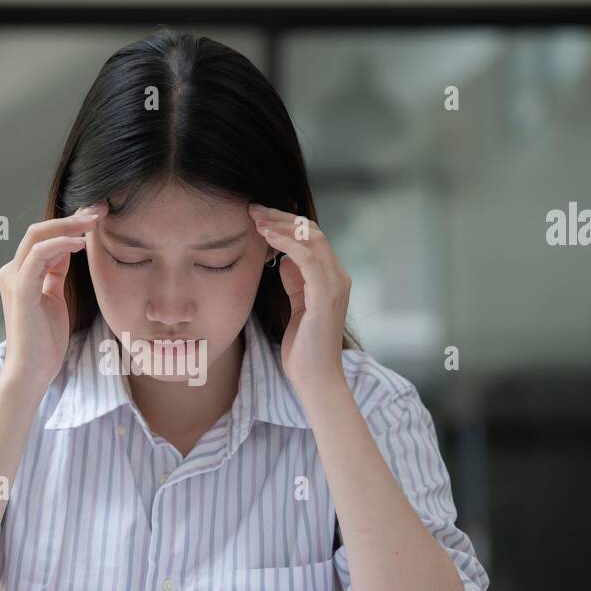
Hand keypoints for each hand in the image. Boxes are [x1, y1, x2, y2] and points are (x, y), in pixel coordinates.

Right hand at [0, 202, 107, 390]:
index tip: (96, 217)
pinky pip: (38, 256)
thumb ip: (55, 272)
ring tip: (94, 222)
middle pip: (39, 230)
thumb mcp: (54, 298)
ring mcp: (13, 278)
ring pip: (37, 236)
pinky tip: (81, 244)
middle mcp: (12, 271)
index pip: (43, 237)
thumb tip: (70, 246)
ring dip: (68, 225)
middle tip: (99, 211)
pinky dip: (60, 245)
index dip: (69, 223)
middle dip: (71, 218)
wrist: (32, 371)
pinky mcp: (20, 290)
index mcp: (20, 273)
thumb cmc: (44, 341)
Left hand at [248, 203, 351, 397]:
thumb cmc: (303, 350)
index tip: (257, 217)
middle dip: (280, 217)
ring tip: (255, 219)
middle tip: (252, 209)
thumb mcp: (297, 308)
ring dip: (281, 225)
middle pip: (312, 232)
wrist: (316, 381)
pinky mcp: (326, 296)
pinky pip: (307, 258)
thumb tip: (285, 260)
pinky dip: (286, 243)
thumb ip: (295, 283)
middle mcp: (338, 278)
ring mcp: (335, 286)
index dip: (285, 223)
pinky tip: (266, 237)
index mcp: (331, 279)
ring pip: (312, 238)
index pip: (311, 238)